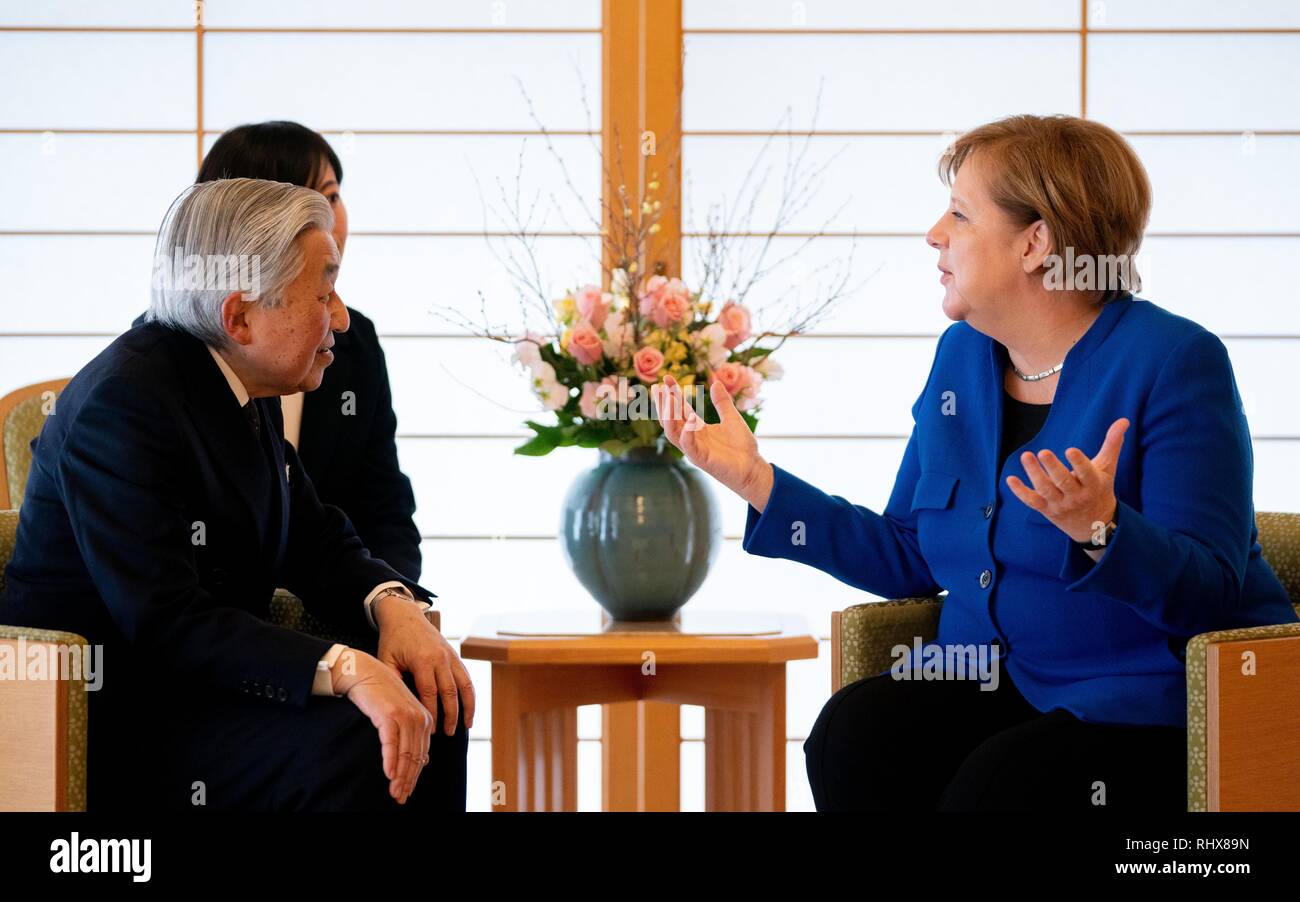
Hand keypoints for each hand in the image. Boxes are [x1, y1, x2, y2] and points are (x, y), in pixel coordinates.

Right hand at [331, 649, 432, 804]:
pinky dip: (390, 761)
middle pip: (416, 757)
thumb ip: (410, 736)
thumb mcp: (398, 715)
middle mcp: (420, 718)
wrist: (363, 672)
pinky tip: (388, 775)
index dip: (414, 775)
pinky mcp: (391, 714)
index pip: (422, 754)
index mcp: (424, 719)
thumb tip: (423, 761)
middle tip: (400, 798)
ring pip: (406, 753)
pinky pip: (392, 744)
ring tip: (394, 793)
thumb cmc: (378, 695)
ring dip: (399, 776)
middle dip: (408, 780)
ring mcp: (407, 716)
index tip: (406, 791)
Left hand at [374, 595, 474, 736]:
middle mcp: (441, 658)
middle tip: (446, 735)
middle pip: (449, 693)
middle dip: (450, 716)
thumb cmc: (392, 640)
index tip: (429, 731)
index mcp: (423, 660)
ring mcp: (451, 656)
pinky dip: (470, 695)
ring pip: (464, 686)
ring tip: (465, 727)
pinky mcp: (455, 655)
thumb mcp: (386, 659)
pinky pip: (467, 678)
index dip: (431, 714)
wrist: (405, 615)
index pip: (430, 694)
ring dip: (466, 708)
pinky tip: (470, 710)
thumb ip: (393, 681)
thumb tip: (399, 708)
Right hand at [653, 375, 774, 511]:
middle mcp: (692, 438)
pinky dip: (687, 434)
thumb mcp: (732, 418)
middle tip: (659, 386)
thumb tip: (716, 382)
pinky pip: (689, 446)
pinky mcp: (701, 459)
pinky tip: (689, 421)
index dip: (673, 393)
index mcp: (697, 428)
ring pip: (673, 433)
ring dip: (669, 417)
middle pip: (671, 419)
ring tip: (669, 399)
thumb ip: (722, 402)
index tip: (667, 377)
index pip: (680, 409)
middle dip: (664, 403)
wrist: (752, 468)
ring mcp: (694, 449)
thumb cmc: (742, 447)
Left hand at [1006, 417, 1127, 543]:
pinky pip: (1031, 501)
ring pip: (1045, 490)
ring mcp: (1060, 504)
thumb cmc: (1100, 490)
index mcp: (1093, 484)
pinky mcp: (1046, 509)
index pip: (1086, 474)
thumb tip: (1124, 420)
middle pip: (1063, 482)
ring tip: (1026, 456)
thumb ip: (1113, 444)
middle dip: (1053, 468)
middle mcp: (1076, 496)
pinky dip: (1020, 492)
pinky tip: (1010, 479)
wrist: (1095, 526)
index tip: (1070, 450)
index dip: (1079, 463)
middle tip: (1043, 452)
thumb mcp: (1108, 468)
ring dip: (1034, 474)